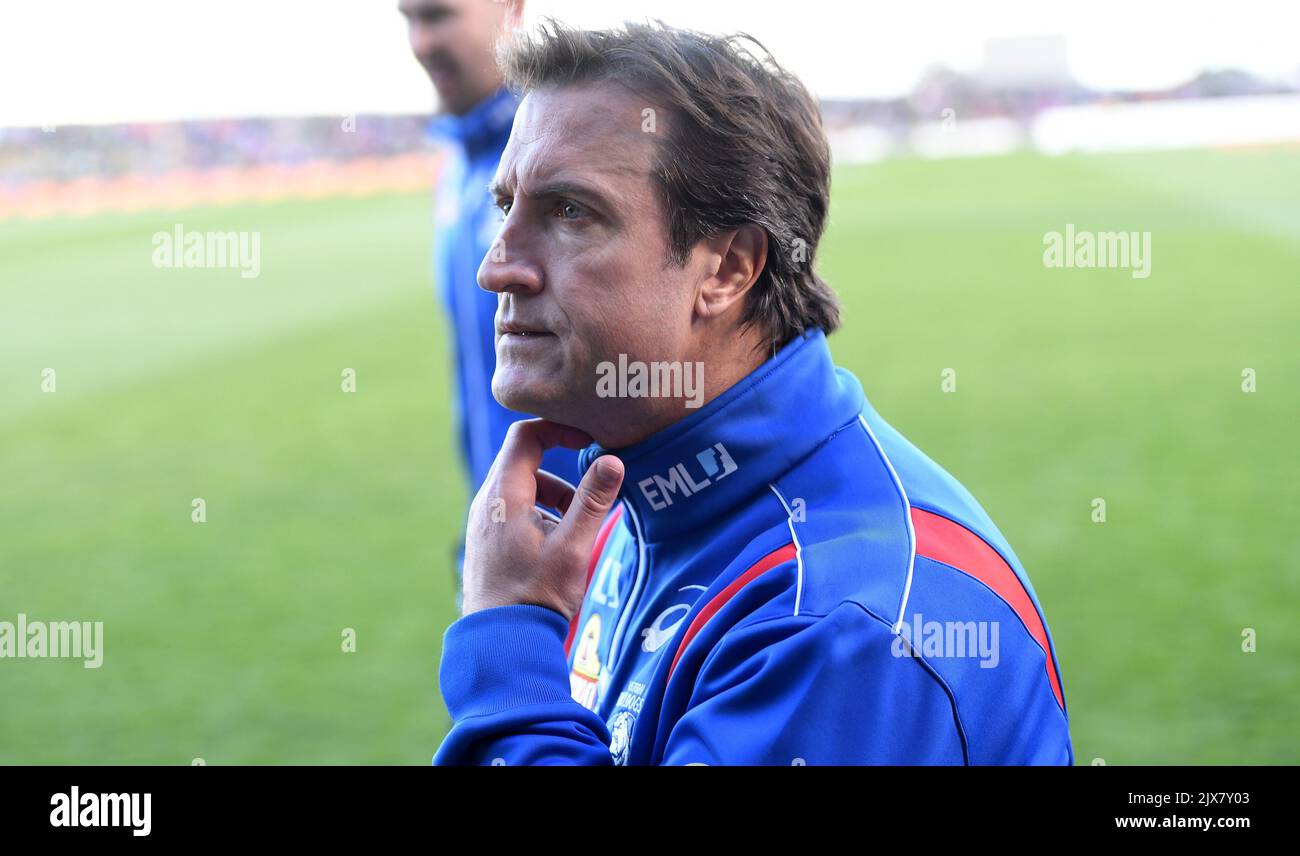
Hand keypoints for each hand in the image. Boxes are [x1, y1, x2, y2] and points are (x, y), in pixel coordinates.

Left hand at [461, 419, 624, 618]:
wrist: (501, 642)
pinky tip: (558, 545)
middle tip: (592, 490)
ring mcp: (483, 523)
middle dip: (562, 469)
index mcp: (503, 494)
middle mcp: (487, 502)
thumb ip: (593, 501)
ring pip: (522, 489)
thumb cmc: (536, 595)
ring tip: (577, 527)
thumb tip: (613, 460)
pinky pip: (514, 511)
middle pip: (524, 461)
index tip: (589, 440)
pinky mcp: (487, 542)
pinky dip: (541, 515)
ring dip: (554, 496)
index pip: (526, 435)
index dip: (559, 429)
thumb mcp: (573, 546)